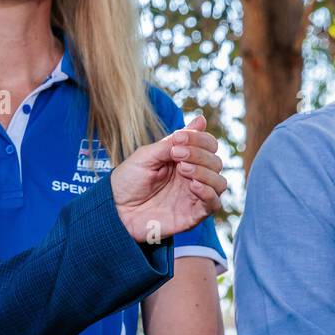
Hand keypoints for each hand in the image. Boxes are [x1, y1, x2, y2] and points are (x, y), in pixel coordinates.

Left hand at [112, 115, 226, 243]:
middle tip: (177, 154)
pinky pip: (214, 203)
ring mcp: (194, 195)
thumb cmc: (128, 181)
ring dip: (205, 172)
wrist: (114, 209)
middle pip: (215, 161)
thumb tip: (200, 119)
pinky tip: (193, 185)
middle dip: (199, 154)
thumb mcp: (146, 156)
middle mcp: (193, 176)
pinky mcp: (193, 214)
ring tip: (184, 169)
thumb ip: (172, 141)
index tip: (178, 139)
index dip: (199, 139)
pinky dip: (208, 192)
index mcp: (183, 159)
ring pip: (219, 182)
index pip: (208, 145)